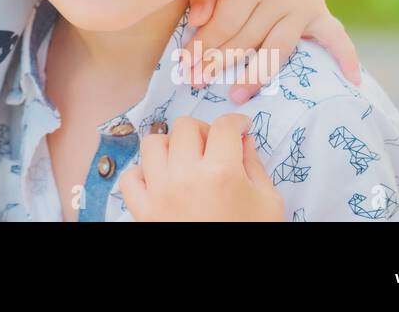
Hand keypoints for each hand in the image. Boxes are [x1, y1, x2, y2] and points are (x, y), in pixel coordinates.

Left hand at [118, 115, 282, 221]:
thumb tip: (244, 140)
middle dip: (203, 130)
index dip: (236, 122)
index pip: (224, 126)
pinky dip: (143, 174)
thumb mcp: (268, 203)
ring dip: (170, 145)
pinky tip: (161, 180)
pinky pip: (130, 178)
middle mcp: (185, 176)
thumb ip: (256, 166)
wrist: (226, 276)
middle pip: (185, 127)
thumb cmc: (250, 234)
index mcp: (221, 172)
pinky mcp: (143, 211)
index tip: (240, 127)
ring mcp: (159, 192)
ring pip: (152, 143)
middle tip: (215, 146)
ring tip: (186, 160)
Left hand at [182, 0, 360, 102]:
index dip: (203, 46)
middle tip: (197, 83)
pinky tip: (351, 80)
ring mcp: (304, 6)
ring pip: (280, 48)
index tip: (184, 66)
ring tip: (238, 95)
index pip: (226, 24)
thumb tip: (197, 22)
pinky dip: (346, 57)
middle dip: (219, 63)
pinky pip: (336, 36)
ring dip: (258, 74)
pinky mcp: (318, 10)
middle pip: (248, 39)